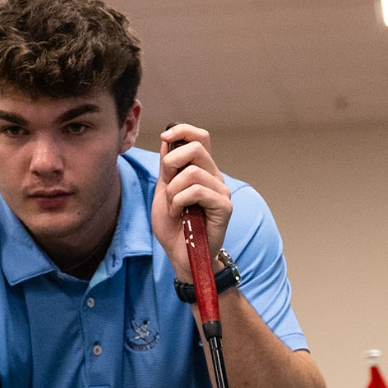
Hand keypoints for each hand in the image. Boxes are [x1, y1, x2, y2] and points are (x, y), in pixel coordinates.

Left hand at [151, 124, 232, 281]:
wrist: (182, 257)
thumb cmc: (174, 228)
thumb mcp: (164, 193)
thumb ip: (167, 168)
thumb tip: (168, 139)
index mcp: (202, 171)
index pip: (200, 137)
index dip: (183, 130)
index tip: (165, 137)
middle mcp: (215, 177)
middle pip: (196, 148)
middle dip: (171, 164)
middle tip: (167, 186)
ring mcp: (221, 191)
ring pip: (193, 173)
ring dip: (173, 191)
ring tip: (173, 208)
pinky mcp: (224, 206)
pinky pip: (197, 191)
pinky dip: (180, 202)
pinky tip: (180, 214)